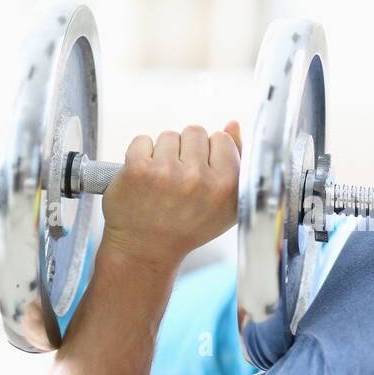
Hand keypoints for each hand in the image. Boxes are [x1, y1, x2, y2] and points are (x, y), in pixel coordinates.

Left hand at [101, 121, 241, 265]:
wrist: (145, 250)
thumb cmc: (187, 227)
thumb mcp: (224, 204)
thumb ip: (235, 162)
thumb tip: (233, 125)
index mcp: (226, 186)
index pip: (222, 139)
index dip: (209, 154)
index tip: (200, 175)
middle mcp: (199, 179)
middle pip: (196, 132)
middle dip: (186, 151)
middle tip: (179, 180)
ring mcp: (167, 173)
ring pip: (169, 136)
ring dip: (163, 154)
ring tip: (161, 182)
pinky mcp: (138, 169)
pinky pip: (143, 140)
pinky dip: (140, 155)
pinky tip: (143, 179)